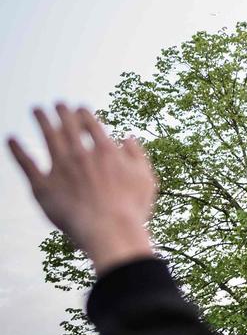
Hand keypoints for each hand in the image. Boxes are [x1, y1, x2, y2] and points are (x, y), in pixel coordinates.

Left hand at [9, 105, 156, 274]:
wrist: (110, 230)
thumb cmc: (131, 207)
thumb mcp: (145, 178)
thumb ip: (137, 155)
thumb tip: (129, 138)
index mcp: (105, 151)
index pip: (91, 125)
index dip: (84, 114)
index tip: (79, 109)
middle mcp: (81, 154)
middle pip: (68, 126)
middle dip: (62, 112)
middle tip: (57, 104)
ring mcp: (60, 168)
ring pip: (48, 137)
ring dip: (42, 120)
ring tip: (37, 110)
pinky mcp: (43, 186)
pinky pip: (26, 164)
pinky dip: (17, 150)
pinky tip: (11, 139)